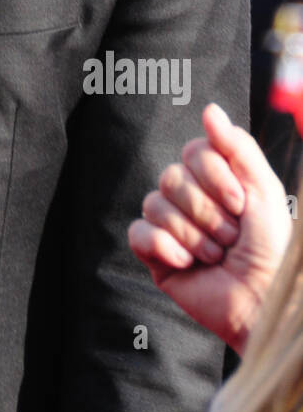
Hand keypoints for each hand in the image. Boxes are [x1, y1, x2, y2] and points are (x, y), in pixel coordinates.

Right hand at [128, 103, 292, 353]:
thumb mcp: (264, 191)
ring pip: (155, 205)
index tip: (241, 205)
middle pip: (171, 177)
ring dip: (193, 235)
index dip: (216, 178)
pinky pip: (138, 233)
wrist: (264, 301)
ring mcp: (170, 225)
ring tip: (215, 256)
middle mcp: (190, 198)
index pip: (194, 153)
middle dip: (206, 212)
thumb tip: (210, 109)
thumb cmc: (272, 248)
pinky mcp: (155, 254)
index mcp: (216, 179)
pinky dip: (165, 247)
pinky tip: (188, 263)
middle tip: (231, 238)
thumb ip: (238, 147)